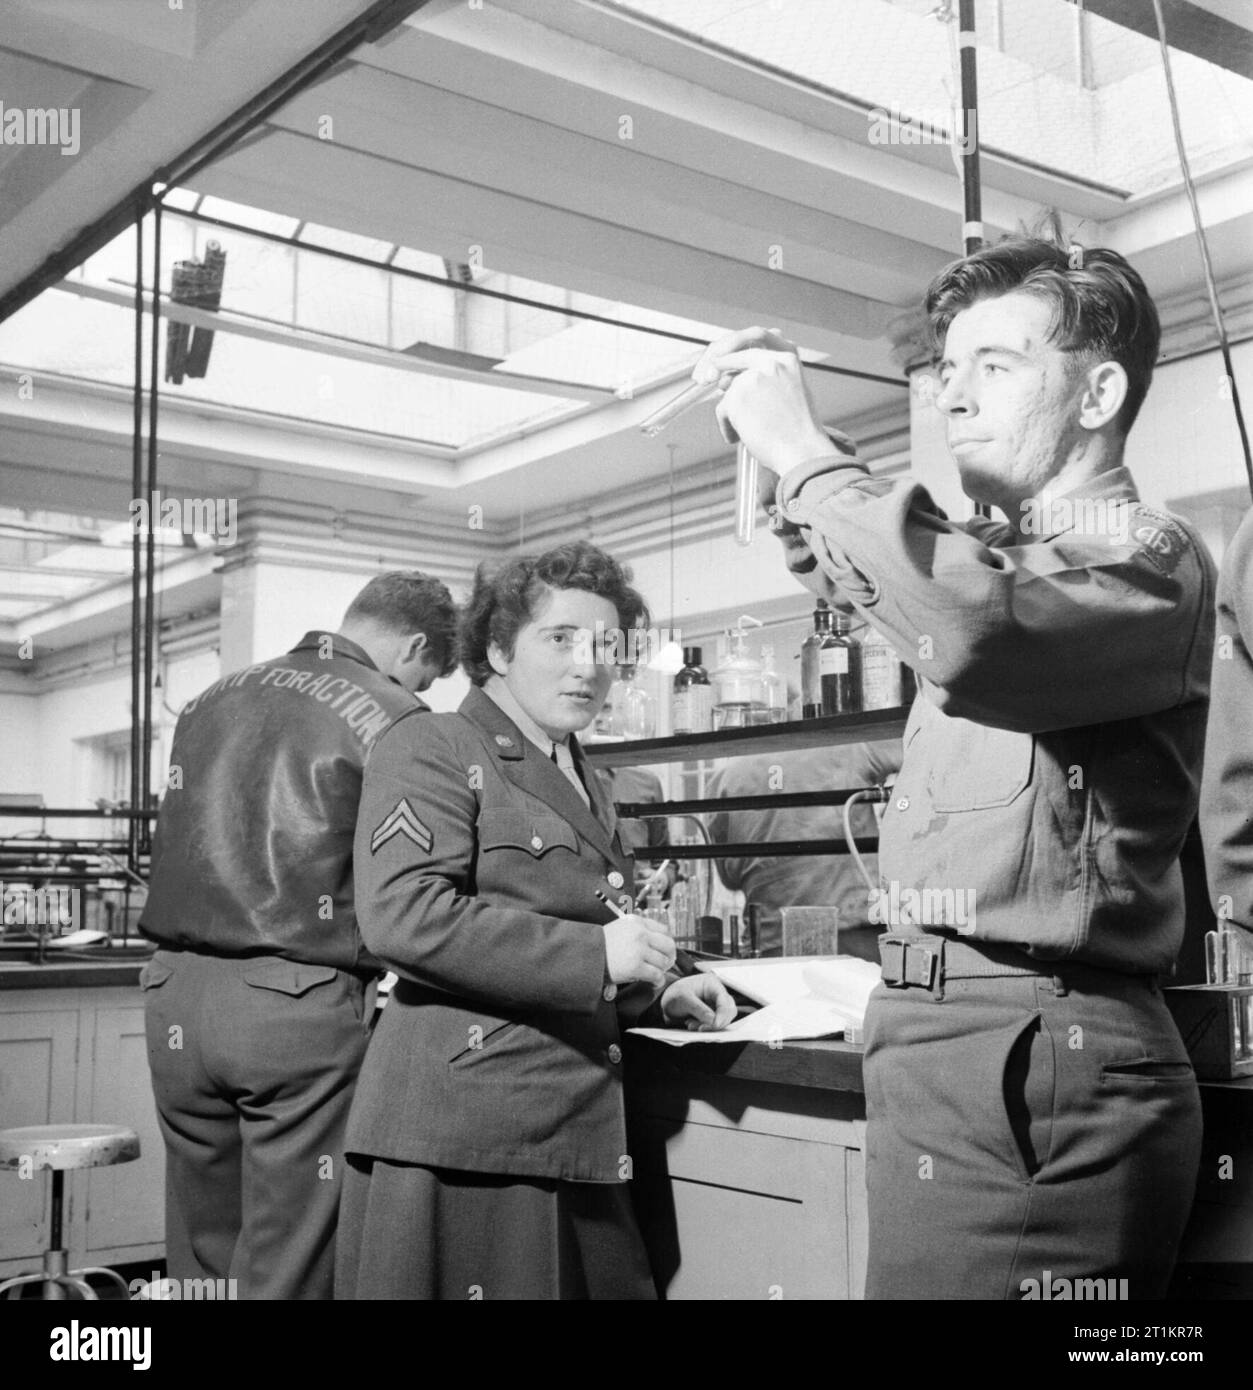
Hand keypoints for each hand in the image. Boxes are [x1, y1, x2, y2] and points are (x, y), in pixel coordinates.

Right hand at [602, 914, 676, 988]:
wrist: (585, 955)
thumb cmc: (601, 945)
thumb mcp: (620, 928)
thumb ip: (639, 931)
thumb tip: (659, 944)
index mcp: (636, 922)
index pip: (664, 930)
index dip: (667, 943)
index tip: (665, 951)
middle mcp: (640, 933)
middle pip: (668, 945)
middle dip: (669, 957)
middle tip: (665, 964)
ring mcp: (638, 950)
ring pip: (663, 961)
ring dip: (661, 970)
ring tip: (654, 973)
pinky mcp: (635, 966)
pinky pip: (656, 975)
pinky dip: (657, 980)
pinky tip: (653, 982)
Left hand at [659, 973, 737, 1031]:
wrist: (666, 1004)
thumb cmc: (674, 995)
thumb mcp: (683, 999)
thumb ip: (699, 1009)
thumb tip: (714, 1022)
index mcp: (712, 984)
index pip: (725, 1000)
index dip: (722, 1014)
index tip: (715, 1026)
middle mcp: (717, 994)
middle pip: (729, 1011)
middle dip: (717, 1022)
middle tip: (701, 1029)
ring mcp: (716, 1005)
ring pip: (723, 1020)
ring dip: (710, 1027)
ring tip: (691, 1025)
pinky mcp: (713, 1015)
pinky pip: (716, 1025)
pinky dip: (706, 1028)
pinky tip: (691, 1025)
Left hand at [692, 327, 831, 473]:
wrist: (803, 452)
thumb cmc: (797, 431)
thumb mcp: (790, 391)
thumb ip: (767, 375)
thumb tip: (730, 374)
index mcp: (788, 357)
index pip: (755, 336)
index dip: (732, 347)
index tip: (718, 361)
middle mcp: (771, 361)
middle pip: (731, 346)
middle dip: (712, 359)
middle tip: (701, 377)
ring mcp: (754, 376)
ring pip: (727, 388)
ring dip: (731, 411)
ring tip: (749, 429)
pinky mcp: (738, 394)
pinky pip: (722, 409)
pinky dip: (728, 427)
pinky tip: (743, 437)